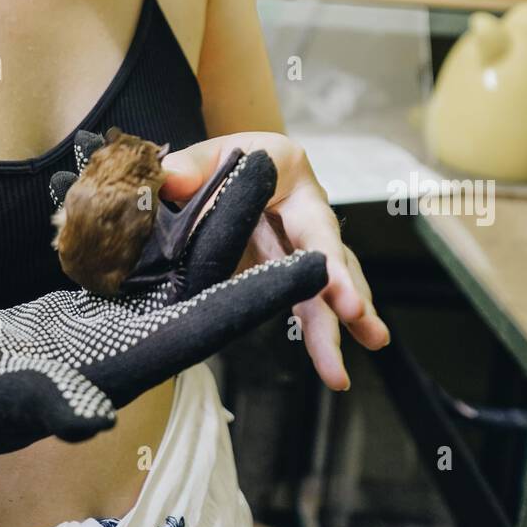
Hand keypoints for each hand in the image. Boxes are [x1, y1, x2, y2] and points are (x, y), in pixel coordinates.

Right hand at [0, 132, 328, 485]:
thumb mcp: (16, 405)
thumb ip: (55, 408)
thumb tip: (92, 418)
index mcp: (142, 358)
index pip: (216, 318)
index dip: (265, 292)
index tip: (315, 265)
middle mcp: (148, 330)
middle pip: (210, 270)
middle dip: (245, 220)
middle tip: (275, 166)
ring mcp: (127, 309)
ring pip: (183, 251)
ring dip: (213, 206)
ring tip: (241, 155)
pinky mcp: (103, 293)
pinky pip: (145, 245)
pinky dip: (166, 209)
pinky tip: (181, 170)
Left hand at [160, 132, 390, 391]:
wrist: (219, 167)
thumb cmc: (222, 156)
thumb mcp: (207, 153)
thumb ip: (189, 166)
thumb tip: (168, 178)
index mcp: (289, 173)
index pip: (308, 214)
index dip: (321, 247)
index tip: (327, 276)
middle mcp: (305, 210)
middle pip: (327, 254)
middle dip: (343, 289)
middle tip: (359, 320)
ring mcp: (297, 246)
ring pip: (323, 286)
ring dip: (335, 326)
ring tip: (341, 373)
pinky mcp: (283, 273)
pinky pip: (305, 303)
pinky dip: (316, 332)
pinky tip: (329, 367)